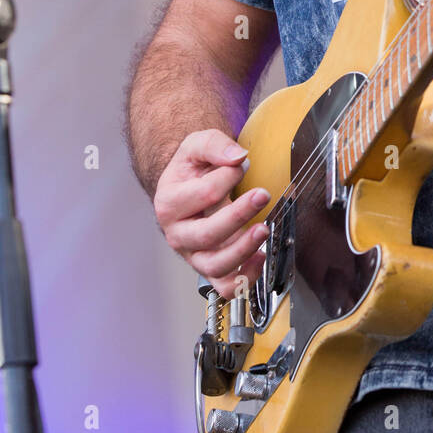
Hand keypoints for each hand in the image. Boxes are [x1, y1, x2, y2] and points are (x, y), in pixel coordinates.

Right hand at [153, 129, 269, 298]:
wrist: (189, 186)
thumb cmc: (193, 169)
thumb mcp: (197, 146)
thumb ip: (214, 145)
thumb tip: (238, 156)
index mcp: (169, 203)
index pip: (203, 194)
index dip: (229, 176)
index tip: (242, 164)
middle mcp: (177, 234)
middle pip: (207, 234)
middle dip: (238, 215)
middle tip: (262, 194)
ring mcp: (193, 254)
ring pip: (216, 265)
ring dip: (243, 249)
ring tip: (263, 229)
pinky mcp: (210, 268)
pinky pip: (225, 287)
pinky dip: (244, 279)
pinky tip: (260, 257)